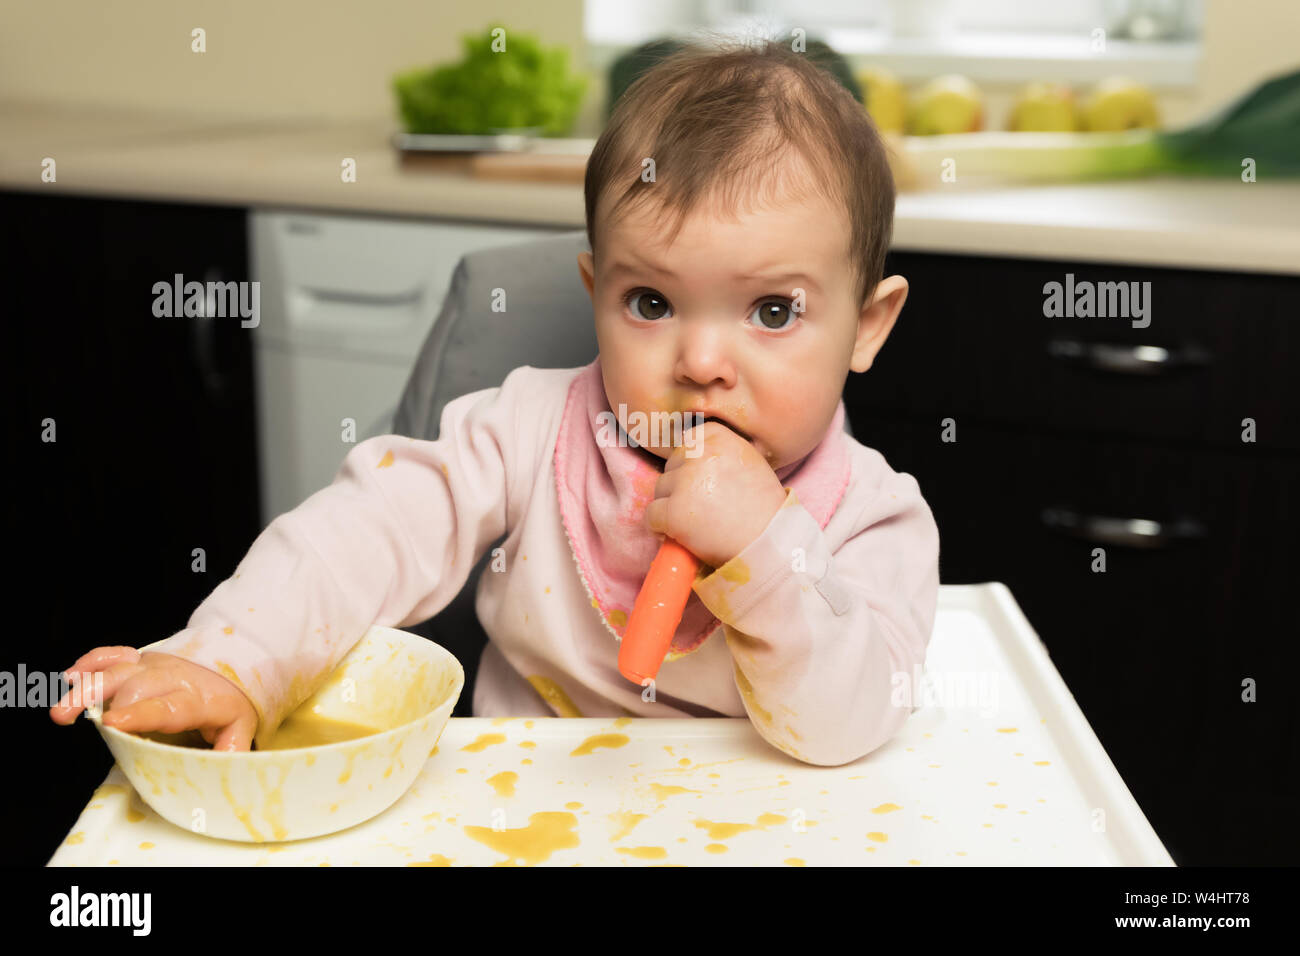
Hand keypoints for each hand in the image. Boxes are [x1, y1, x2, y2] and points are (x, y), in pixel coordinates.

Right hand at [49, 646, 258, 751]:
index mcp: (198, 699)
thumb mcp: (239, 726)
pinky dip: (92, 663)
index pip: (168, 707)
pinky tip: (72, 676)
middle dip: (101, 699)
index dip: (139, 714)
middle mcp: (172, 677)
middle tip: (70, 718)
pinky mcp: (139, 660)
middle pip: (135, 685)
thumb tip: (226, 765)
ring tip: (61, 710)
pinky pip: (113, 655)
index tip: (113, 723)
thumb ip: (231, 747)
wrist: (228, 669)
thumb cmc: (227, 704)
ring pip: (117, 671)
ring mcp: (153, 666)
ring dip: (86, 687)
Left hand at [645, 420, 787, 568]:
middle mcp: (701, 455)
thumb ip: (723, 454)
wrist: (770, 545)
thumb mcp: (750, 464)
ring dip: (671, 505)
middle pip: (673, 464)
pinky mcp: (673, 512)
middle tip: (700, 507)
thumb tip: (690, 456)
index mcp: (721, 438)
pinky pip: (652, 515)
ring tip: (695, 523)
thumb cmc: (765, 510)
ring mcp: (685, 483)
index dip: (692, 463)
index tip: (704, 482)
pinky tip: (680, 536)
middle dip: (681, 484)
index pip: (690, 440)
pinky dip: (660, 527)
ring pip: (660, 489)